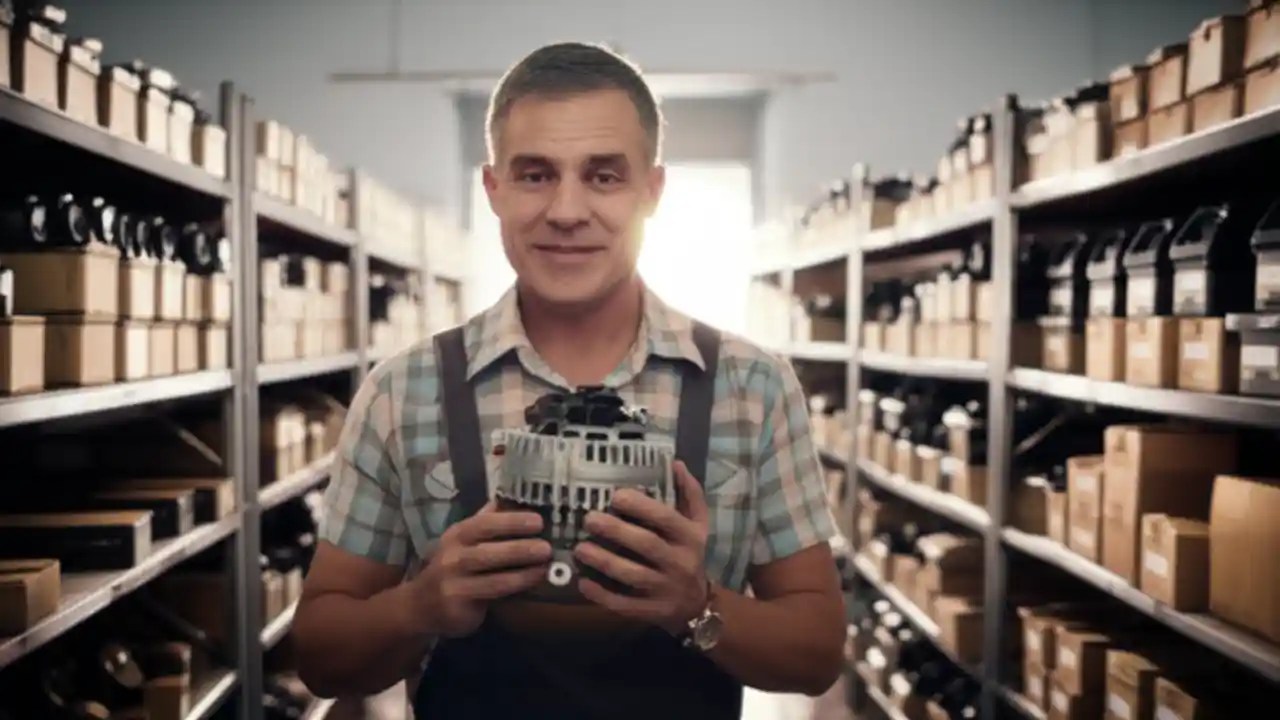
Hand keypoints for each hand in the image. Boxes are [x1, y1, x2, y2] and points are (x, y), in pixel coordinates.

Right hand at [410, 500, 551, 637]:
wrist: (420, 606)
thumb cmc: (452, 568)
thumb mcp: (462, 541)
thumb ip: (484, 521)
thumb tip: (509, 496)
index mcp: (458, 534)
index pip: (484, 524)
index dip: (511, 521)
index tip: (538, 521)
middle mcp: (453, 555)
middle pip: (488, 550)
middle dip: (519, 547)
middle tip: (546, 547)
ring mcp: (454, 581)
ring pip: (492, 575)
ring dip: (522, 571)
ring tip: (545, 566)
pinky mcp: (458, 603)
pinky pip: (491, 594)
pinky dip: (515, 588)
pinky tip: (532, 582)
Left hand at [573, 460, 710, 634]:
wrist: (696, 605)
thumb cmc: (689, 554)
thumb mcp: (697, 524)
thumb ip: (688, 494)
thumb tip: (675, 463)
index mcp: (690, 538)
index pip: (667, 519)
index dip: (642, 507)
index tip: (616, 496)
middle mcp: (679, 563)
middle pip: (647, 545)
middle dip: (616, 531)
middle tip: (589, 519)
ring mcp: (664, 590)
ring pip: (632, 575)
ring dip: (604, 562)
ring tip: (580, 549)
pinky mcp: (650, 611)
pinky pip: (624, 604)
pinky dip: (602, 594)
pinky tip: (583, 582)